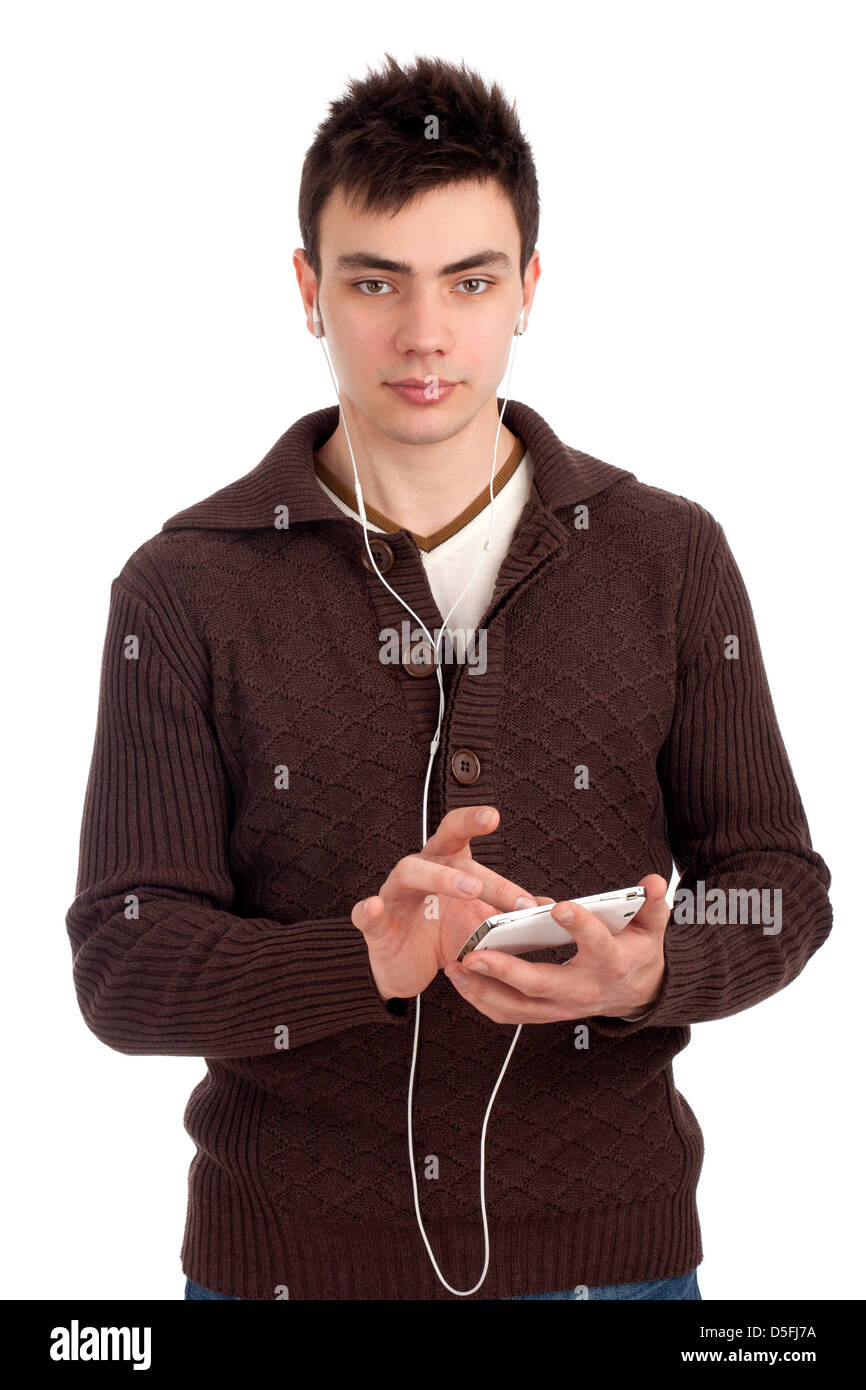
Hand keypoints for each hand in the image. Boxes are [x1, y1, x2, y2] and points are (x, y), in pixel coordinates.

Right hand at [351, 805, 540, 1000]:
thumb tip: (548, 905)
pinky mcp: (375, 924)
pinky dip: (369, 909)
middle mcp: (421, 871)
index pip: (465, 838)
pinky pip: (365, 912)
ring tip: (469, 889)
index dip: (482, 833)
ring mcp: (394, 894)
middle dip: (463, 826)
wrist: (407, 968)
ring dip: (439, 877)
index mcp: (447, 865)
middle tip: (491, 821)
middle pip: (440, 839)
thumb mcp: (478, 923)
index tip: (506, 841)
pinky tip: (374, 907)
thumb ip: (507, 911)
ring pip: (410, 873)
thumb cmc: (442, 934)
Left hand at [442, 873, 668, 1024]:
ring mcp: (562, 1007)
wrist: (639, 993)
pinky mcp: (546, 1014)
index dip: (579, 926)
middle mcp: (584, 990)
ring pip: (518, 1006)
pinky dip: (482, 1001)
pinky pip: (510, 1015)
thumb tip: (653, 882)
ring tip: (457, 966)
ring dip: (484, 990)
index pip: (596, 944)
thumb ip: (650, 904)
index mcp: (612, 962)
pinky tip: (460, 980)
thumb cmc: (638, 949)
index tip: (559, 907)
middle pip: (542, 984)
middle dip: (507, 970)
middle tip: (476, 954)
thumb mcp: (650, 925)